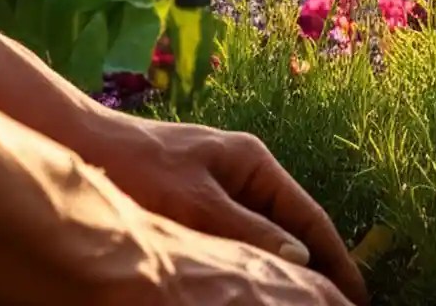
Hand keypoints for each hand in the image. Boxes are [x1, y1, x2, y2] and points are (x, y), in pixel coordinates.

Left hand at [84, 116, 368, 304]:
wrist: (78, 144)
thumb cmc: (136, 166)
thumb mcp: (195, 203)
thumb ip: (248, 232)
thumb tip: (301, 261)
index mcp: (254, 163)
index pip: (309, 218)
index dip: (337, 259)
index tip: (357, 298)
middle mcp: (243, 173)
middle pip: (293, 228)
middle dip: (318, 268)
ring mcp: (219, 187)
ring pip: (264, 236)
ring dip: (285, 269)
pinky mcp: (195, 203)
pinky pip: (235, 239)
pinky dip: (251, 264)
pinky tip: (254, 289)